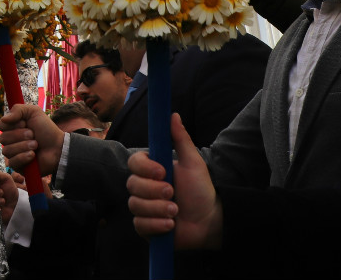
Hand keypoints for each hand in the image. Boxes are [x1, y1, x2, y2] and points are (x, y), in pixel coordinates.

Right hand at [0, 103, 63, 177]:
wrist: (58, 147)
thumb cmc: (46, 129)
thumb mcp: (34, 112)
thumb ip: (17, 109)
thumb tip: (3, 119)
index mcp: (12, 127)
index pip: (0, 125)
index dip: (12, 125)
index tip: (25, 123)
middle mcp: (10, 141)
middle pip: (3, 138)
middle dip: (20, 135)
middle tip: (33, 135)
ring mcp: (13, 154)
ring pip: (7, 151)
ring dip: (24, 146)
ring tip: (36, 145)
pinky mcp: (17, 166)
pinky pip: (12, 162)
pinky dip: (24, 157)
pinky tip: (33, 155)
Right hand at [125, 113, 221, 249]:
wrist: (208, 222)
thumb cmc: (200, 190)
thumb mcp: (192, 163)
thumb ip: (181, 139)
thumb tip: (173, 114)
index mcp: (152, 169)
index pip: (134, 162)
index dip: (144, 168)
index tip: (162, 171)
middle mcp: (144, 187)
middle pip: (132, 184)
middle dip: (154, 191)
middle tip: (173, 194)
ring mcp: (143, 207)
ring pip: (135, 205)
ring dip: (158, 209)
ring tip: (176, 212)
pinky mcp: (144, 226)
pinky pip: (140, 224)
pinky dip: (156, 225)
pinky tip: (171, 225)